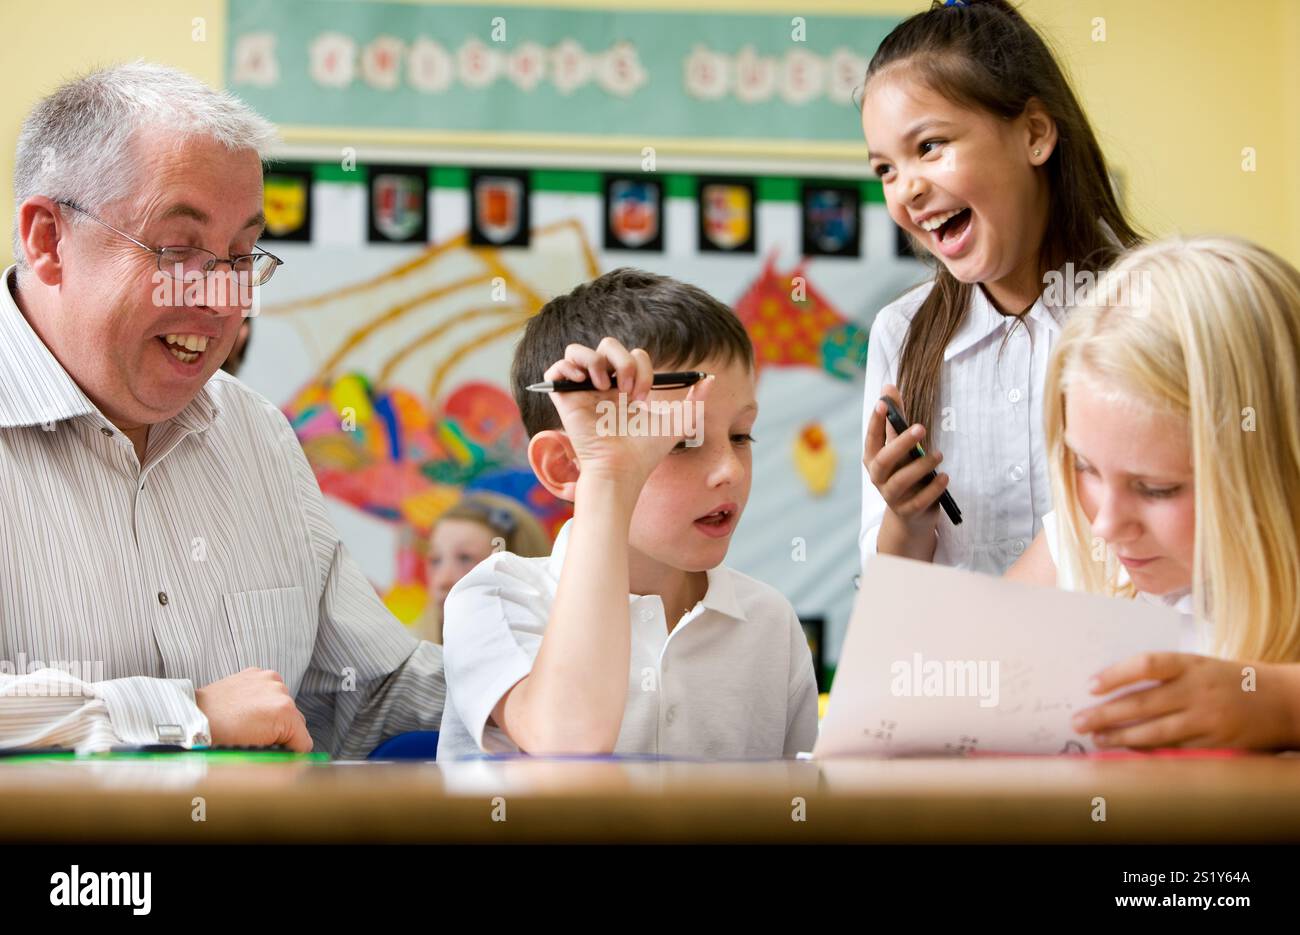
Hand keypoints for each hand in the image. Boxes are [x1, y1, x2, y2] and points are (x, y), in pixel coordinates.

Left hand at [195, 667, 313, 751]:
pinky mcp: (258, 673)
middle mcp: (280, 691)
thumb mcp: (257, 754)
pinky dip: (264, 700)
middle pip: (296, 722)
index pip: (304, 742)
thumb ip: (283, 757)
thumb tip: (297, 763)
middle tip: (258, 740)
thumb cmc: (220, 738)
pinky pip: (271, 691)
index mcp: (284, 712)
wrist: (194, 718)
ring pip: (284, 705)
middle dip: (282, 733)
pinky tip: (247, 709)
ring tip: (249, 723)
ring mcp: (269, 679)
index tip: (274, 754)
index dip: (289, 753)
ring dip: (274, 715)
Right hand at [543, 336, 712, 485]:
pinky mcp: (564, 399)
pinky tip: (583, 381)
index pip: (632, 355)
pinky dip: (567, 366)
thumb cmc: (647, 451)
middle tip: (628, 391)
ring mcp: (581, 391)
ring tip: (602, 384)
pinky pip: (555, 368)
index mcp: (625, 387)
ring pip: (578, 350)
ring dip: (595, 360)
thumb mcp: (679, 421)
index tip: (643, 397)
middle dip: (622, 361)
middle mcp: (602, 386)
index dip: (641, 368)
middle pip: (607, 345)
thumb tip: (710, 378)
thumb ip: (696, 400)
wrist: (624, 468)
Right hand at [863, 383, 948, 537]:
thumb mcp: (900, 448)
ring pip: (901, 481)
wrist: (912, 514)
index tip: (883, 403)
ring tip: (939, 455)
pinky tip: (944, 477)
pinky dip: (933, 489)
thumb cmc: (905, 472)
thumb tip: (888, 387)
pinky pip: (919, 501)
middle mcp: (877, 478)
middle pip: (883, 461)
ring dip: (921, 466)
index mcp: (873, 459)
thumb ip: (895, 420)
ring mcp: (891, 496)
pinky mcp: (907, 511)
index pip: (871, 438)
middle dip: (901, 443)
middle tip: (921, 427)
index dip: (875, 421)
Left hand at [1072, 653, 1294, 749]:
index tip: (1090, 685)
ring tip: (1097, 738)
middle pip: (1143, 702)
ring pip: (1155, 731)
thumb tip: (1113, 687)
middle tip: (1078, 720)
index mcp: (1192, 664)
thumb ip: (1165, 675)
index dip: (1116, 674)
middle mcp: (1198, 690)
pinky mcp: (1216, 744)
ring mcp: (1208, 719)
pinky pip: (1175, 749)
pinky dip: (1148, 751)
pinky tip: (1127, 751)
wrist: (1283, 701)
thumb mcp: (1200, 666)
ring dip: (1121, 737)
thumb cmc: (1229, 680)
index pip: (1147, 664)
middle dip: (1105, 714)